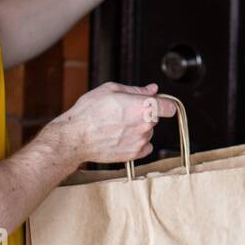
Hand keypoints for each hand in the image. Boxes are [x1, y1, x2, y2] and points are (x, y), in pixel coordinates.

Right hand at [47, 82, 176, 164]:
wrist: (75, 137)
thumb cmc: (89, 112)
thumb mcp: (110, 89)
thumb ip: (136, 90)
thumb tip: (152, 89)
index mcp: (143, 106)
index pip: (169, 107)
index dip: (164, 104)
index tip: (158, 104)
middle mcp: (145, 125)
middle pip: (154, 119)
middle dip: (143, 114)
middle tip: (122, 113)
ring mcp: (140, 141)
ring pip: (147, 132)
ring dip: (138, 129)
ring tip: (116, 126)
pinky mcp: (134, 154)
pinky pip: (144, 147)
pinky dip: (136, 143)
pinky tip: (121, 138)